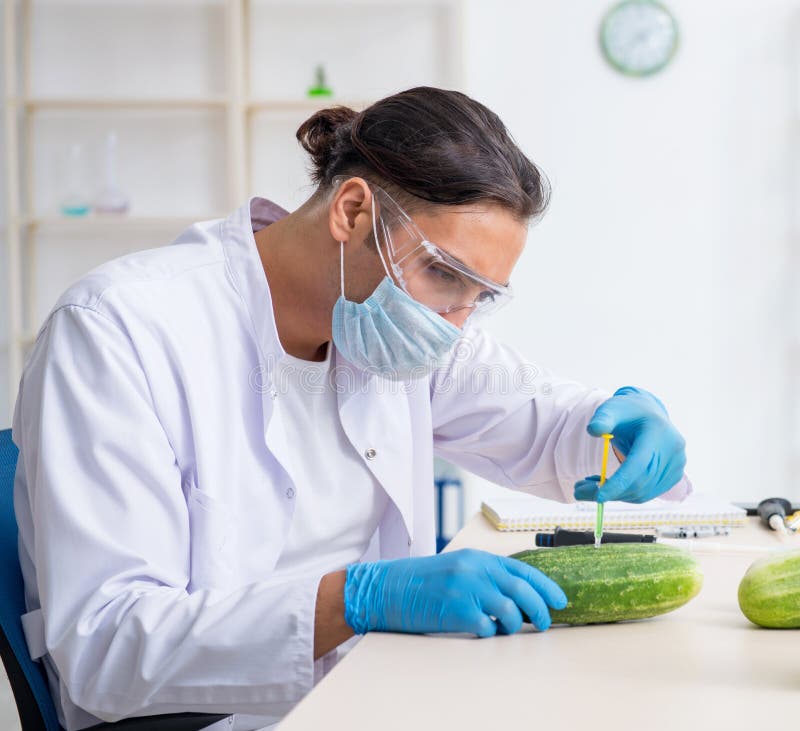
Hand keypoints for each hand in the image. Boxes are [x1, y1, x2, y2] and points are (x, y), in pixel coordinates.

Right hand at [344, 548, 566, 636]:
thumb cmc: (421, 581)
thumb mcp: (457, 567)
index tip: (560, 601)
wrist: (387, 588)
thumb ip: (485, 575)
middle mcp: (475, 570)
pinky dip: (490, 634)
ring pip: (510, 613)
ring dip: (515, 627)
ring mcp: (466, 590)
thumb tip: (518, 595)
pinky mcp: (456, 612)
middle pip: (523, 591)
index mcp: (478, 557)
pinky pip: (487, 629)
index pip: (523, 570)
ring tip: (506, 630)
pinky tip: (482, 631)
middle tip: (545, 623)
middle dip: (541, 610)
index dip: (546, 587)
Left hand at [574, 386, 686, 503]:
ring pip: (643, 493)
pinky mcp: (673, 476)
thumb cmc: (626, 412)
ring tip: (587, 486)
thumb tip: (593, 430)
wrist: (648, 414)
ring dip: (614, 495)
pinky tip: (606, 485)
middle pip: (640, 483)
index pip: (639, 465)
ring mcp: (676, 465)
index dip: (619, 483)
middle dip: (609, 492)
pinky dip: (624, 494)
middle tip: (579, 491)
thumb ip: (602, 418)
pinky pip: (647, 493)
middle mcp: (673, 451)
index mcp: (659, 433)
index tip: (598, 496)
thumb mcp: (611, 409)